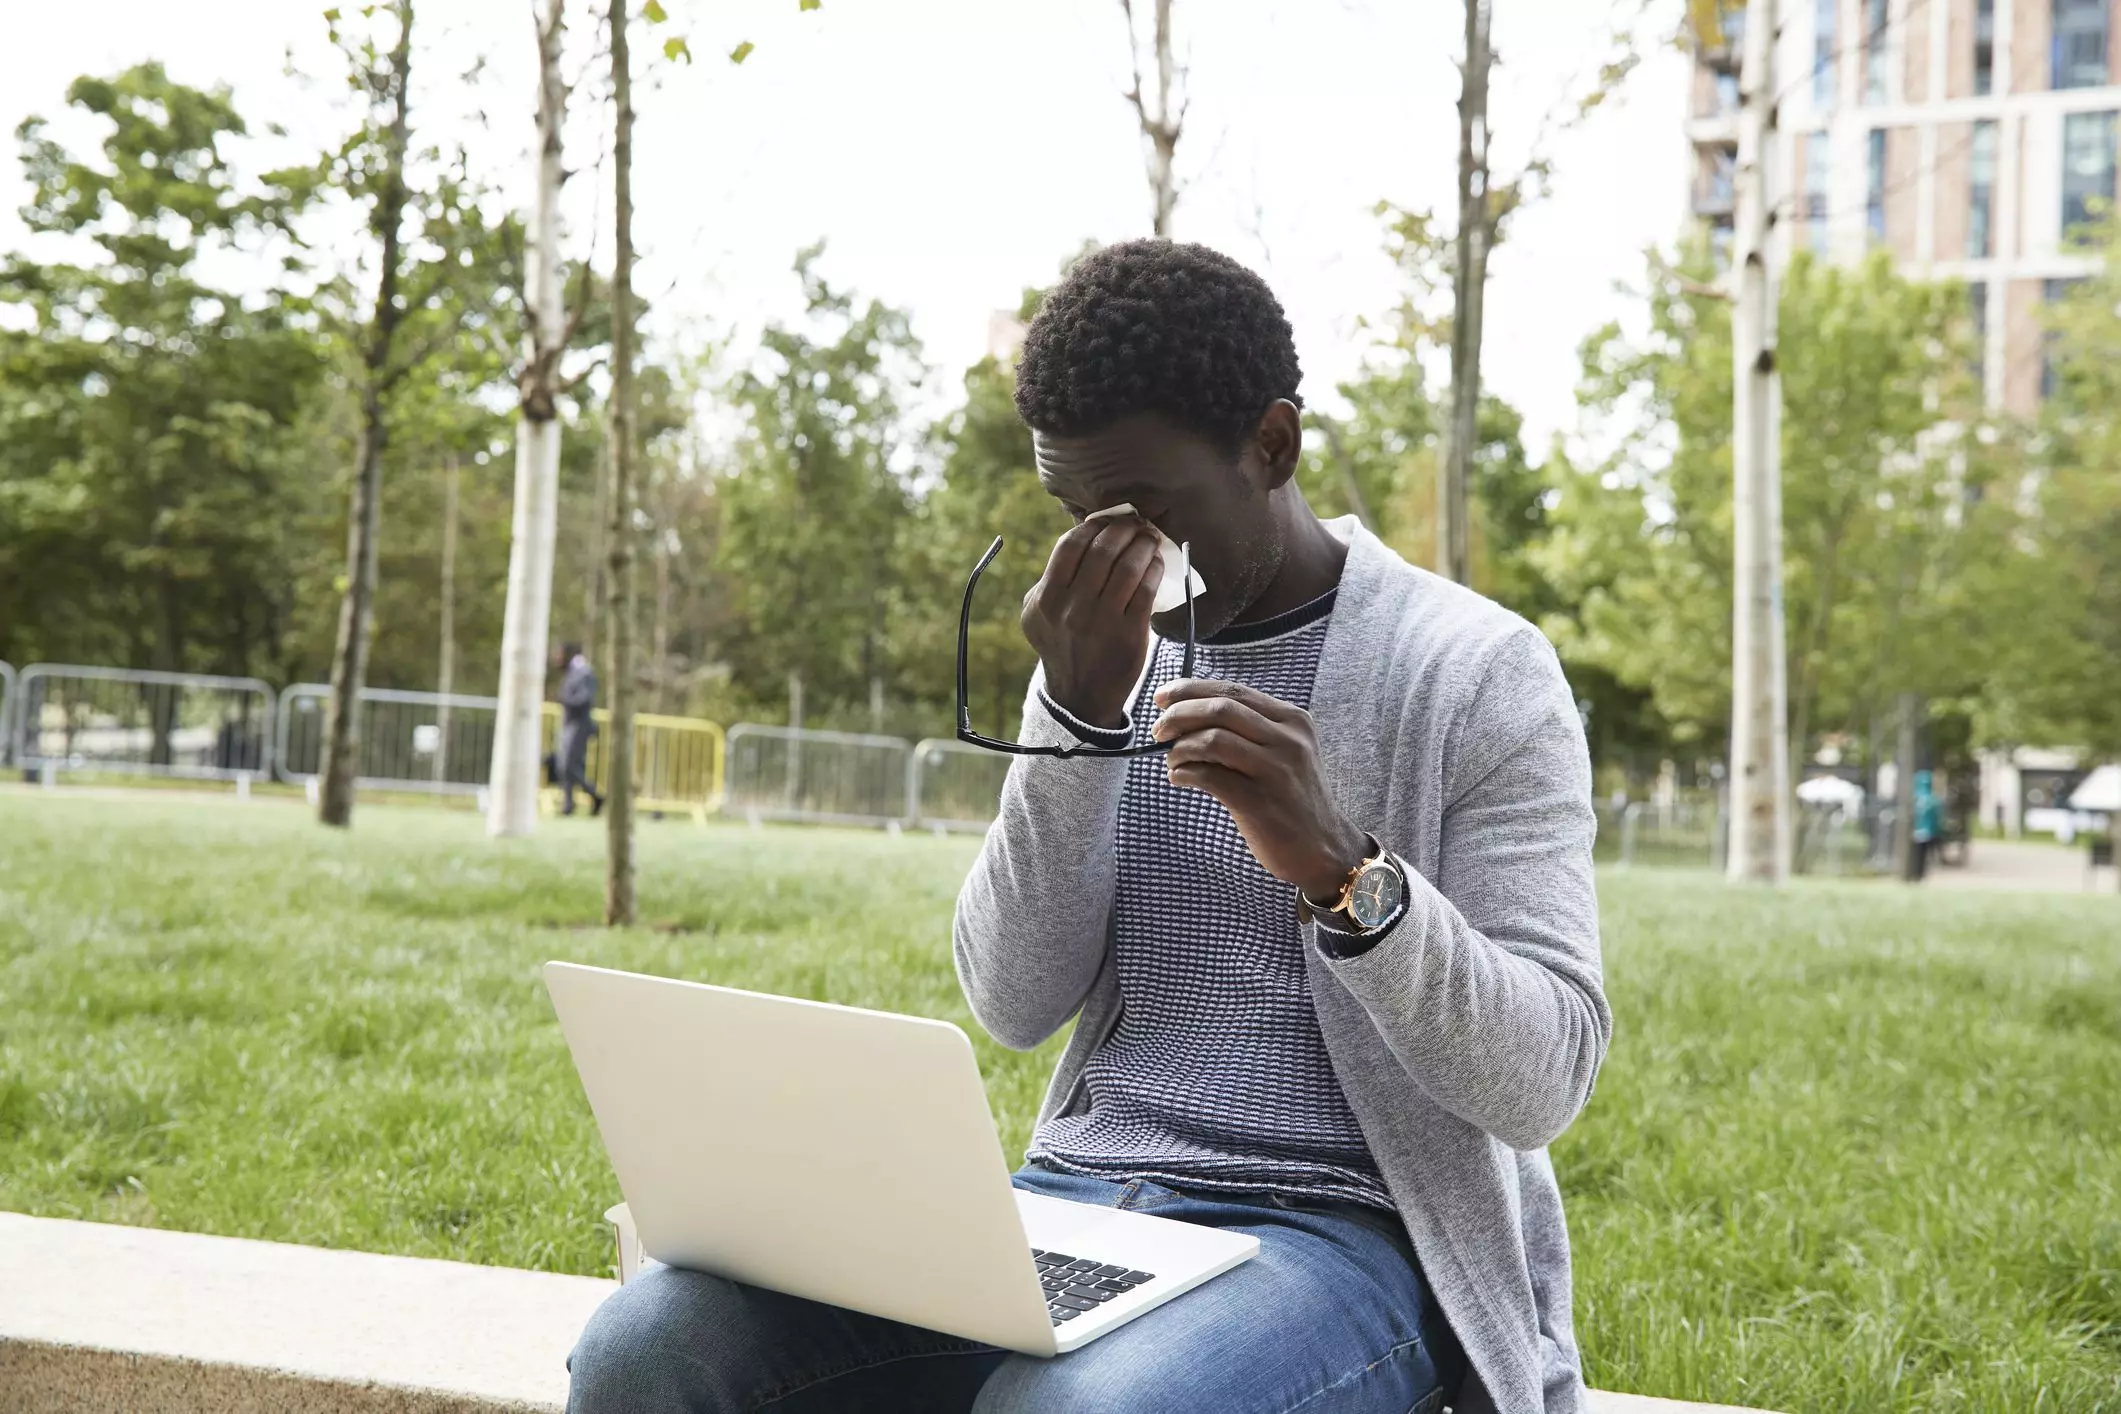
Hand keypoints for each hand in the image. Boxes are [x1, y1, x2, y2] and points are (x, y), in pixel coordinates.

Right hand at [1021, 517, 1164, 727]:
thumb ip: (1053, 579)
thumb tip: (1085, 537)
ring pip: (1127, 566)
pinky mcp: (1128, 634)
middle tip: (1135, 523)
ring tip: (1148, 538)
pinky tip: (1156, 562)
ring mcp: (1101, 622)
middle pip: (1102, 550)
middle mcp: (1070, 608)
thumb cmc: (1064, 643)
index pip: (1071, 545)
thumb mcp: (1041, 614)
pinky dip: (1153, 569)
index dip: (1094, 525)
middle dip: (1123, 529)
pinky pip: (1145, 590)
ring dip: (1142, 545)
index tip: (1108, 519)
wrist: (1080, 695)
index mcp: (1045, 598)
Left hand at [1151, 679, 1370, 898]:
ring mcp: (1275, 770)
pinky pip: (1209, 776)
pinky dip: (1184, 773)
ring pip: (1212, 739)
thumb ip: (1251, 731)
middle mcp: (1287, 740)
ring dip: (1180, 748)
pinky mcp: (1259, 802)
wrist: (1325, 848)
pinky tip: (1179, 778)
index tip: (1163, 697)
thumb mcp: (1286, 752)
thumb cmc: (1294, 798)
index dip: (1191, 690)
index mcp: (1292, 720)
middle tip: (1159, 729)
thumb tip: (1190, 715)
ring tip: (1172, 760)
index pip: (1233, 691)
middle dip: (1179, 714)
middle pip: (1221, 708)